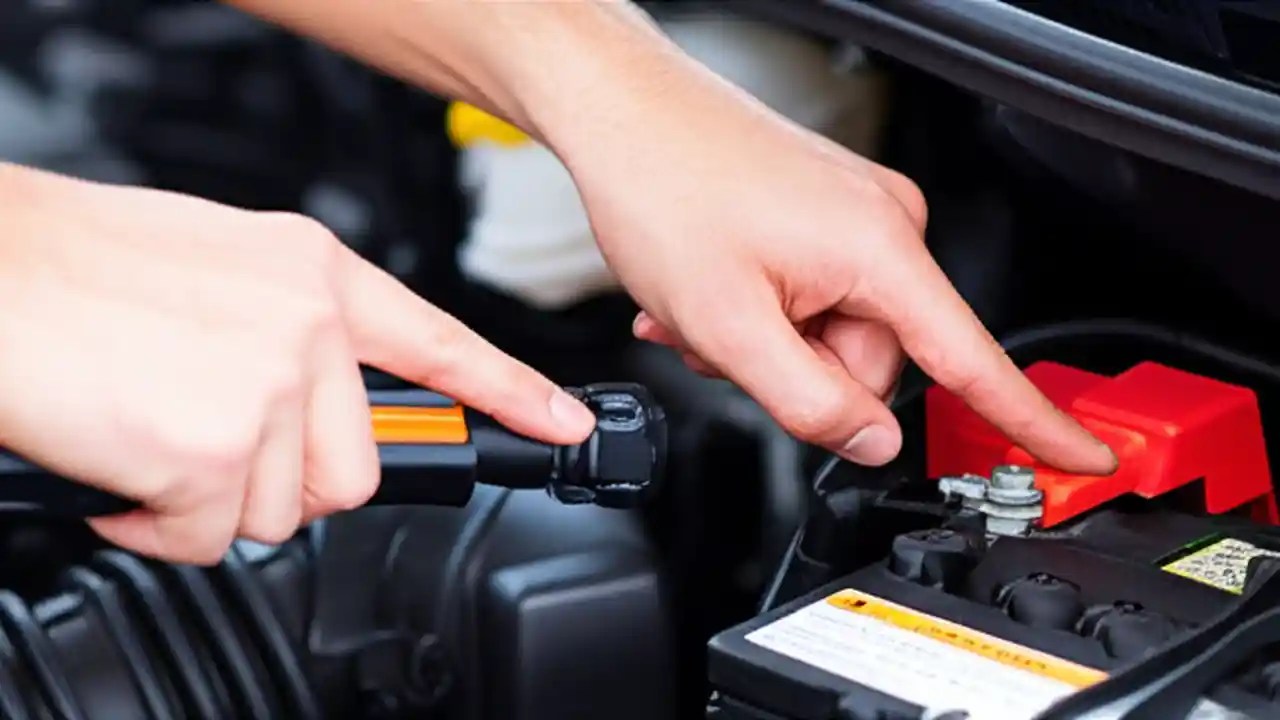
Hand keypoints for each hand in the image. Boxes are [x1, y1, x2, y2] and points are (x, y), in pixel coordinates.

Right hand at [0, 165, 595, 563]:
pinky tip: (124, 472)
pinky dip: (159, 525)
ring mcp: (267, 389)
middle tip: (215, 452)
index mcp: (315, 273)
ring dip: (213, 501)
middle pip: (355, 469)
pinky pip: (211, 538)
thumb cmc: (80, 267)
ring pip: (282, 511)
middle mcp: (307, 327)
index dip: (512, 394)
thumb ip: (291, 329)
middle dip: (285, 483)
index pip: (443, 344)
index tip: (561, 423)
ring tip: (154, 441)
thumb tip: (319, 400)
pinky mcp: (215, 452)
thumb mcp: (222, 266)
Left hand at [551, 54, 1115, 473]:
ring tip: (701, 315)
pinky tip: (706, 298)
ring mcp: (853, 214)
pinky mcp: (823, 211)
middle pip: (871, 360)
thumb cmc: (667, 189)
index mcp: (880, 250)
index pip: (973, 360)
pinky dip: (759, 312)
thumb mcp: (729, 327)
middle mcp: (883, 225)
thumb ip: (810, 401)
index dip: (1031, 422)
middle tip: (727, 348)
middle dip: (797, 374)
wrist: (625, 112)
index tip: (1080, 458)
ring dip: (764, 344)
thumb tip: (869, 442)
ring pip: (829, 333)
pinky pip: (810, 294)